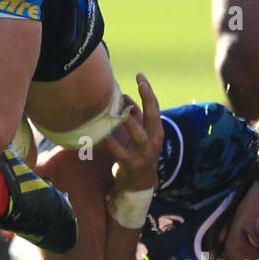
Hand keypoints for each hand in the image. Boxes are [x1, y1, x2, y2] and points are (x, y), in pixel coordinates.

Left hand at [102, 73, 162, 194]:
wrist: (140, 184)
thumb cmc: (138, 153)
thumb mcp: (140, 134)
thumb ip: (135, 117)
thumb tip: (125, 98)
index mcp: (156, 131)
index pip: (155, 107)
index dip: (148, 91)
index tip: (140, 76)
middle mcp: (154, 140)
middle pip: (153, 116)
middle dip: (147, 98)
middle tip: (140, 83)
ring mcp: (143, 153)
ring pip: (140, 135)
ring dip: (132, 122)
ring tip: (123, 112)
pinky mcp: (131, 164)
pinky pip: (120, 152)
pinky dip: (111, 143)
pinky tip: (102, 135)